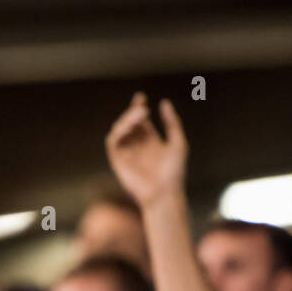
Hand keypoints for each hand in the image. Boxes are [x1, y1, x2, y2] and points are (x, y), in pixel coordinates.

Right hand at [104, 92, 187, 208]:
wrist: (165, 193)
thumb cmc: (174, 172)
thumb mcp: (178, 143)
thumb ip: (172, 123)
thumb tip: (164, 103)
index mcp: (150, 141)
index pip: (141, 121)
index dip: (138, 108)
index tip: (141, 97)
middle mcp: (137, 145)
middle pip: (129, 123)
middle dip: (133, 113)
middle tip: (142, 108)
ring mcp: (127, 153)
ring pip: (119, 130)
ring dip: (126, 120)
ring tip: (139, 115)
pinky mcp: (118, 161)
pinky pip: (113, 142)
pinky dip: (118, 132)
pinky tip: (129, 126)